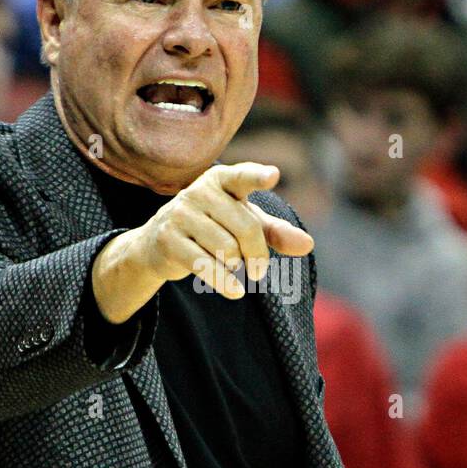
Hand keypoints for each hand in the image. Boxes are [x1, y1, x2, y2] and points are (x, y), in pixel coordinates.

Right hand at [91, 162, 313, 322]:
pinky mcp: (168, 240)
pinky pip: (206, 266)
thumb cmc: (212, 227)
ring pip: (227, 250)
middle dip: (257, 254)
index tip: (273, 176)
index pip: (242, 176)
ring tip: (229, 264)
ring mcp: (180, 214)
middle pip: (246, 227)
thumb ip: (275, 232)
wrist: (159, 244)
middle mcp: (198, 191)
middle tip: (259, 269)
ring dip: (235, 265)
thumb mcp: (244, 224)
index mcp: (221, 179)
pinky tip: (235, 291)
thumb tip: (308, 244)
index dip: (257, 177)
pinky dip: (225, 283)